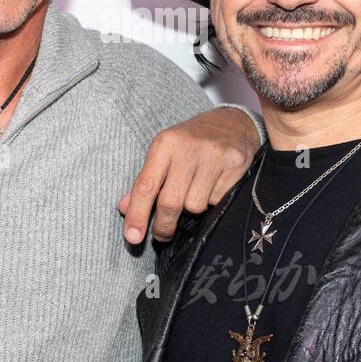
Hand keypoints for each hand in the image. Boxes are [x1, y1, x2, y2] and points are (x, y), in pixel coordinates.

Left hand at [119, 107, 260, 243]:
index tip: (132, 238)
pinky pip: (218, 201)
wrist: (233, 123)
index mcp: (165, 143)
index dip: (137, 215)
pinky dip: (212, 201)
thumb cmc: (191, 142)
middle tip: (162, 234)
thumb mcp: (164, 153)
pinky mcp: (235, 165)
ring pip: (195, 206)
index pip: (145, 185)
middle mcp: (188, 148)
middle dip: (164, 225)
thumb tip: (124, 208)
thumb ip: (146, 181)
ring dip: (193, 208)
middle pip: (170, 202)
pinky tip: (214, 185)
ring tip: (196, 192)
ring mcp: (214, 156)